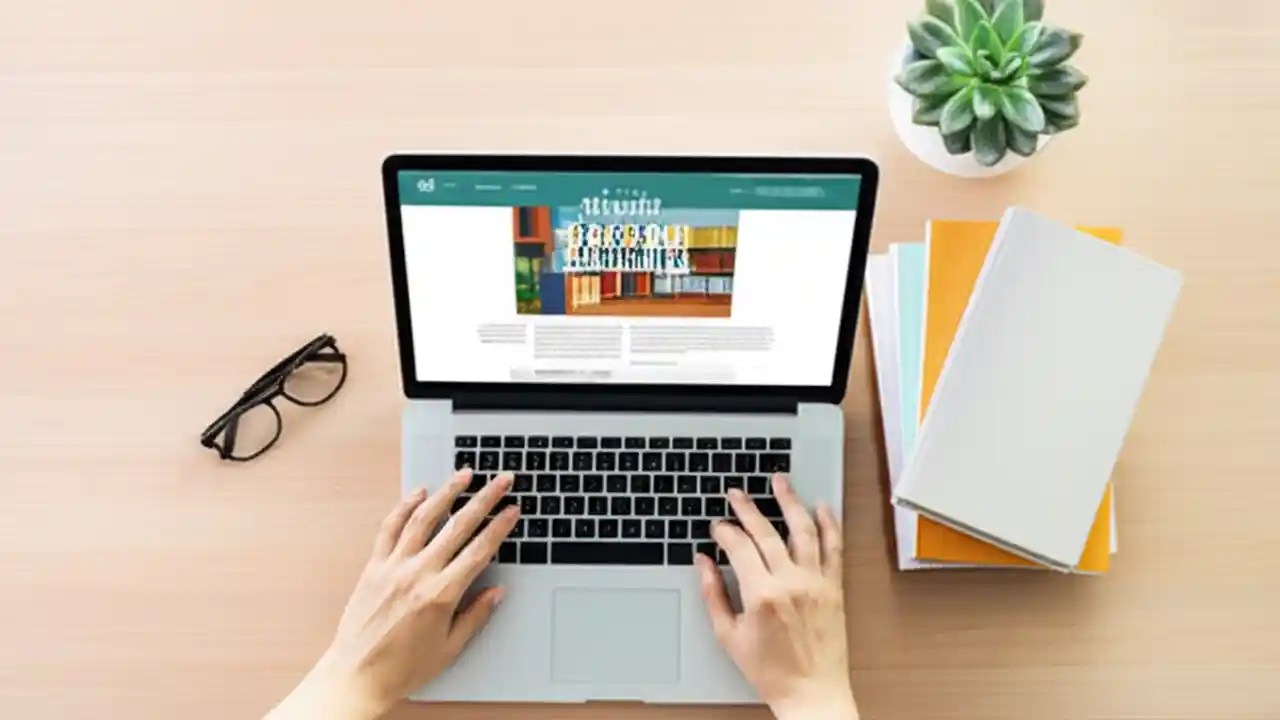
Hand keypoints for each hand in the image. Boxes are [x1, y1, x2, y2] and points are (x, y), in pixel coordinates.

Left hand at [265, 469, 517, 719]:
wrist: (357, 676)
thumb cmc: (403, 668)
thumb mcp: (450, 647)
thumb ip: (475, 615)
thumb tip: (496, 592)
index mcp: (441, 594)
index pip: (480, 549)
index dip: (500, 526)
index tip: (512, 510)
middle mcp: (418, 574)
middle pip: (459, 525)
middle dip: (485, 498)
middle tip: (501, 480)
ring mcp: (393, 566)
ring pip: (424, 517)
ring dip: (447, 492)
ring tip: (464, 475)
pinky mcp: (374, 567)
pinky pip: (390, 528)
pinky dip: (404, 507)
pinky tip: (418, 493)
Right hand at [699, 474, 856, 719]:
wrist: (812, 693)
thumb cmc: (771, 671)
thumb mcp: (728, 635)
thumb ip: (713, 594)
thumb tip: (703, 562)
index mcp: (762, 595)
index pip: (739, 547)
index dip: (725, 531)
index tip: (718, 526)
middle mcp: (791, 583)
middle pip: (767, 532)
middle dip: (748, 508)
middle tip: (736, 494)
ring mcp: (816, 582)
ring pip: (803, 530)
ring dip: (790, 501)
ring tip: (780, 481)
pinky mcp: (834, 587)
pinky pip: (834, 547)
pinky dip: (829, 524)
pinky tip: (820, 508)